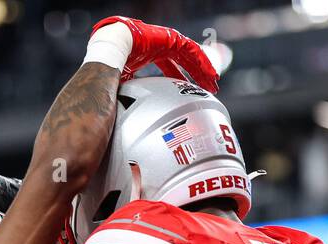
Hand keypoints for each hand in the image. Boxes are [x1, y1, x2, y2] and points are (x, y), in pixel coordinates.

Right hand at [91, 16, 218, 92]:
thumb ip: (134, 98)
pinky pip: (192, 50)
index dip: (181, 78)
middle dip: (196, 75)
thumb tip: (129, 122)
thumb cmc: (115, 68)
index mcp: (151, 56)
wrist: (114, 51)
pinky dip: (202, 62)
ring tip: (213, 82)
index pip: (171, 67)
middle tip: (208, 88)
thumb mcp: (128, 87)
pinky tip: (210, 73)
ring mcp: (167, 41)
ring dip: (203, 69)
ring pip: (191, 56)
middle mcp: (160, 47)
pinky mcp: (172, 38)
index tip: (190, 90)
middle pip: (184, 62)